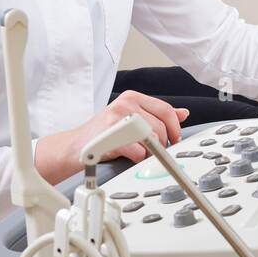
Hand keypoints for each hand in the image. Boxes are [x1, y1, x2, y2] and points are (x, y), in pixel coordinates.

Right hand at [35, 90, 189, 184]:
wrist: (74, 147)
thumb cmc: (102, 133)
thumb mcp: (130, 117)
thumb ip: (155, 114)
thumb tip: (183, 113)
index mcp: (132, 97)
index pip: (166, 110)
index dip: (175, 128)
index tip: (175, 140)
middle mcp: (125, 104)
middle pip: (160, 126)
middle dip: (162, 143)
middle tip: (154, 151)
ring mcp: (117, 119)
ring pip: (151, 138)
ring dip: (149, 152)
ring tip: (138, 153)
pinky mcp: (111, 136)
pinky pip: (138, 152)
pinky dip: (137, 159)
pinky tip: (128, 157)